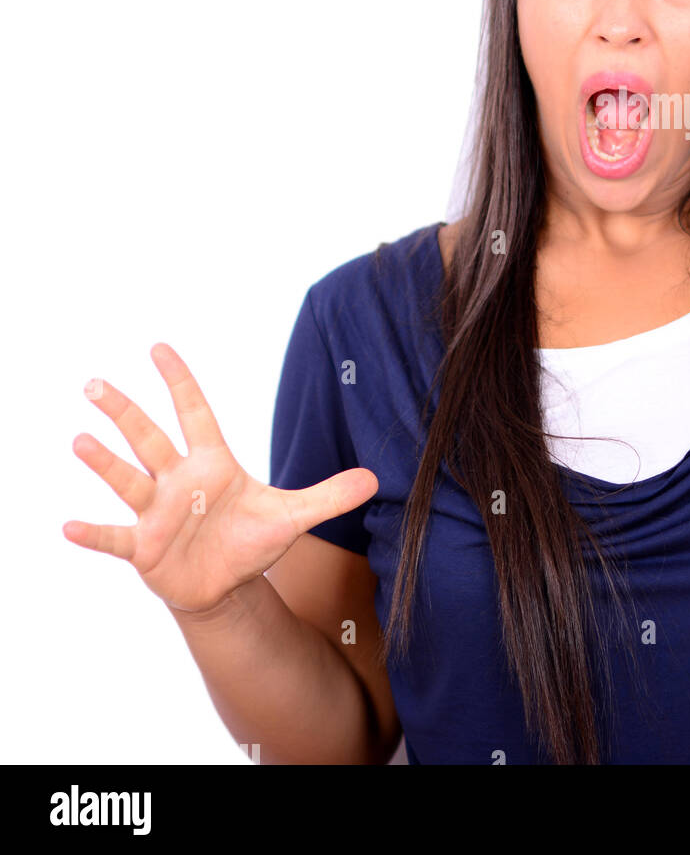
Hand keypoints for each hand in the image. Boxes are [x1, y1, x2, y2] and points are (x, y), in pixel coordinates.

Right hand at [64, 343, 376, 615]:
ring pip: (127, 480)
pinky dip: (94, 534)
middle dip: (124, 412)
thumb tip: (376, 478)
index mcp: (213, 464)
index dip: (179, 381)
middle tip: (95, 383)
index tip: (158, 347)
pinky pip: (115, 538)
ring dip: (104, 463)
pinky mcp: (143, 549)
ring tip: (81, 440)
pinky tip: (69, 526)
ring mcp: (156, 513)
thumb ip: (330, 496)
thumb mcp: (293, 517)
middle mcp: (178, 481)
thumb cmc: (252, 541)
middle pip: (148, 438)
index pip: (195, 413)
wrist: (226, 586)